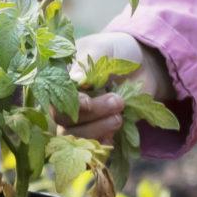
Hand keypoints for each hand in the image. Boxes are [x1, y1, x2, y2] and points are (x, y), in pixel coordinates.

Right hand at [66, 30, 174, 145]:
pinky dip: (102, 143)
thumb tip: (76, 81)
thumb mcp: (104, 50)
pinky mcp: (95, 130)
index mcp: (59, 77)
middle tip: (117, 102)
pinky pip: (90, 147)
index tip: (88, 102)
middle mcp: (64, 99)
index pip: (53, 96)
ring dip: (97, 129)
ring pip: (74, 135)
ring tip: (119, 117)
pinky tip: (115, 133)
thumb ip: (88, 64)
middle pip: (62, 119)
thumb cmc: (118, 52)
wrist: (144, 65)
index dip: (68, 103)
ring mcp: (78, 117)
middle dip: (90, 115)